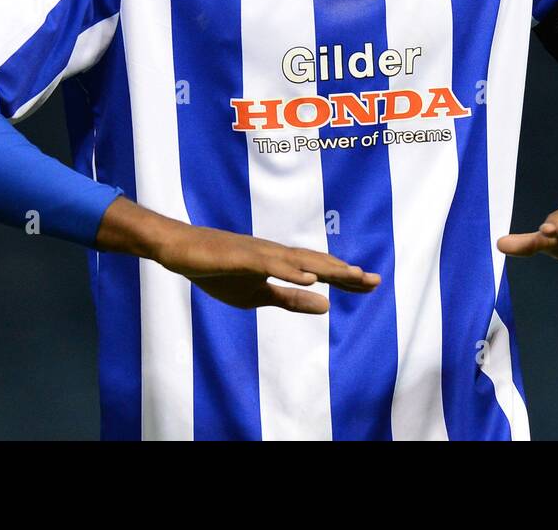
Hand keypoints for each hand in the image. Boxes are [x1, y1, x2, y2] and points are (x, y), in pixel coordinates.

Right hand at [157, 220, 379, 312]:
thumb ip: (290, 300)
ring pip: (298, 261)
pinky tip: (308, 278)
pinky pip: (269, 265)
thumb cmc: (219, 270)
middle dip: (345, 273)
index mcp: (281, 265)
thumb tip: (326, 306)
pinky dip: (290, 271)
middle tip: (375, 280)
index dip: (345, 279)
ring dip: (325, 268)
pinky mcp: (242, 257)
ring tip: (351, 274)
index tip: (372, 285)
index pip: (319, 272)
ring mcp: (259, 253)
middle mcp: (276, 254)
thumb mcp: (258, 294)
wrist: (182, 252)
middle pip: (316, 263)